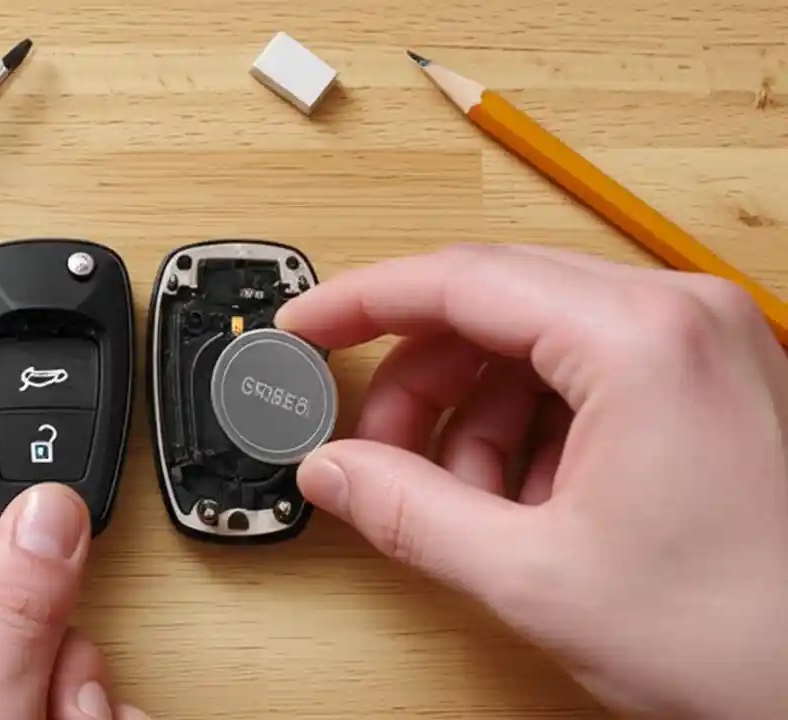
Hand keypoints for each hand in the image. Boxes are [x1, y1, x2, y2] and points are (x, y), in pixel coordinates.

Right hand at [278, 245, 787, 718]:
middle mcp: (681, 317)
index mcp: (641, 338)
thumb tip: (333, 470)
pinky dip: (533, 428)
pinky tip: (523, 501)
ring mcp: (704, 345)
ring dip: (476, 414)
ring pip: (537, 342)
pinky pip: (586, 374)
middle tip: (372, 446)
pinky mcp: (711, 381)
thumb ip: (410, 511)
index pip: (461, 279)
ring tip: (461, 499)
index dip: (362, 301)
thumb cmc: (746, 635)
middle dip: (419, 379)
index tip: (306, 324)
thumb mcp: (537, 576)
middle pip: (495, 306)